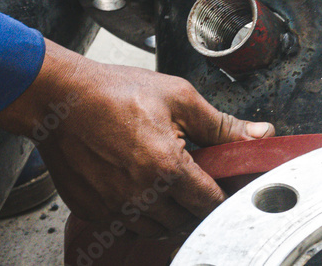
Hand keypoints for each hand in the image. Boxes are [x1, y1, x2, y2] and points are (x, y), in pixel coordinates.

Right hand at [0, 40, 273, 235]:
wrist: (60, 99)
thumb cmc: (115, 92)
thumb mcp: (179, 98)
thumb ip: (222, 124)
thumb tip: (261, 135)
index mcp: (166, 168)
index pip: (210, 203)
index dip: (222, 193)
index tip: (224, 182)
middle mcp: (139, 196)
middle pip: (186, 219)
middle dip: (197, 202)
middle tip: (197, 177)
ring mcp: (114, 208)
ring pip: (158, 228)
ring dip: (171, 211)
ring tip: (169, 180)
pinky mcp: (94, 211)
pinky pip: (129, 226)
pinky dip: (141, 213)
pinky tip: (142, 186)